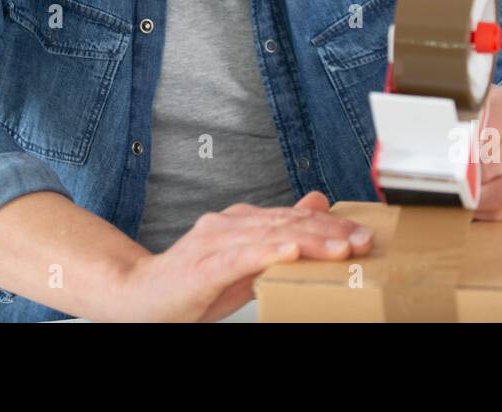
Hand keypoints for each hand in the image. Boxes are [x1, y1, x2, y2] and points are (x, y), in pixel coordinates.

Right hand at [110, 190, 373, 321]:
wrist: (139, 297)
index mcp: (240, 222)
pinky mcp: (203, 264)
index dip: (329, 223)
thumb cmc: (191, 283)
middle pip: (287, 222)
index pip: (293, 217)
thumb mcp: (245, 261)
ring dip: (309, 240)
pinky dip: (267, 252)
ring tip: (340, 247)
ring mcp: (214, 241)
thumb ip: (279, 236)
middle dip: (329, 230)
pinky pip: (240, 256)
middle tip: (362, 239)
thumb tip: (317, 205)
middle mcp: (228, 224)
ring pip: (270, 236)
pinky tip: (290, 251)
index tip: (362, 232)